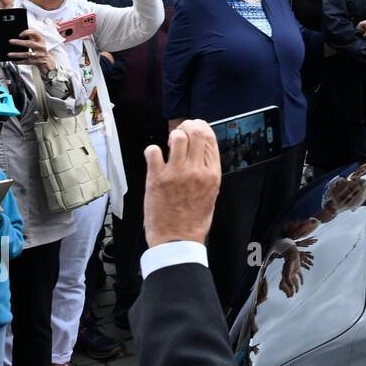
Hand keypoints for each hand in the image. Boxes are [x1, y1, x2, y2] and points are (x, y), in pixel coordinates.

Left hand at [7, 28, 55, 72]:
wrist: (47, 61)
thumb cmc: (39, 50)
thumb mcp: (38, 42)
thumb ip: (31, 37)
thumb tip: (17, 34)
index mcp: (40, 40)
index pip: (35, 33)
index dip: (27, 32)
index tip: (20, 34)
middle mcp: (40, 47)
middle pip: (30, 43)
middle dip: (19, 42)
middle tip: (10, 41)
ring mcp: (39, 55)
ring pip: (27, 54)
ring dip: (17, 54)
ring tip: (9, 54)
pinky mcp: (37, 62)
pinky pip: (27, 62)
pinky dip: (19, 62)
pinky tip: (14, 61)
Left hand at [143, 120, 221, 247]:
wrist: (177, 240)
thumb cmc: (193, 220)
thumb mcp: (211, 193)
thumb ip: (207, 171)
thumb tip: (201, 150)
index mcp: (212, 174)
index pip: (210, 138)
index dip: (201, 127)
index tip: (194, 127)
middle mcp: (196, 171)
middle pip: (196, 132)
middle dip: (187, 126)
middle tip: (180, 132)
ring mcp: (176, 174)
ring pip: (177, 137)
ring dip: (172, 136)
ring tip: (168, 145)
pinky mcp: (156, 179)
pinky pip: (153, 151)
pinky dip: (152, 151)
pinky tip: (155, 158)